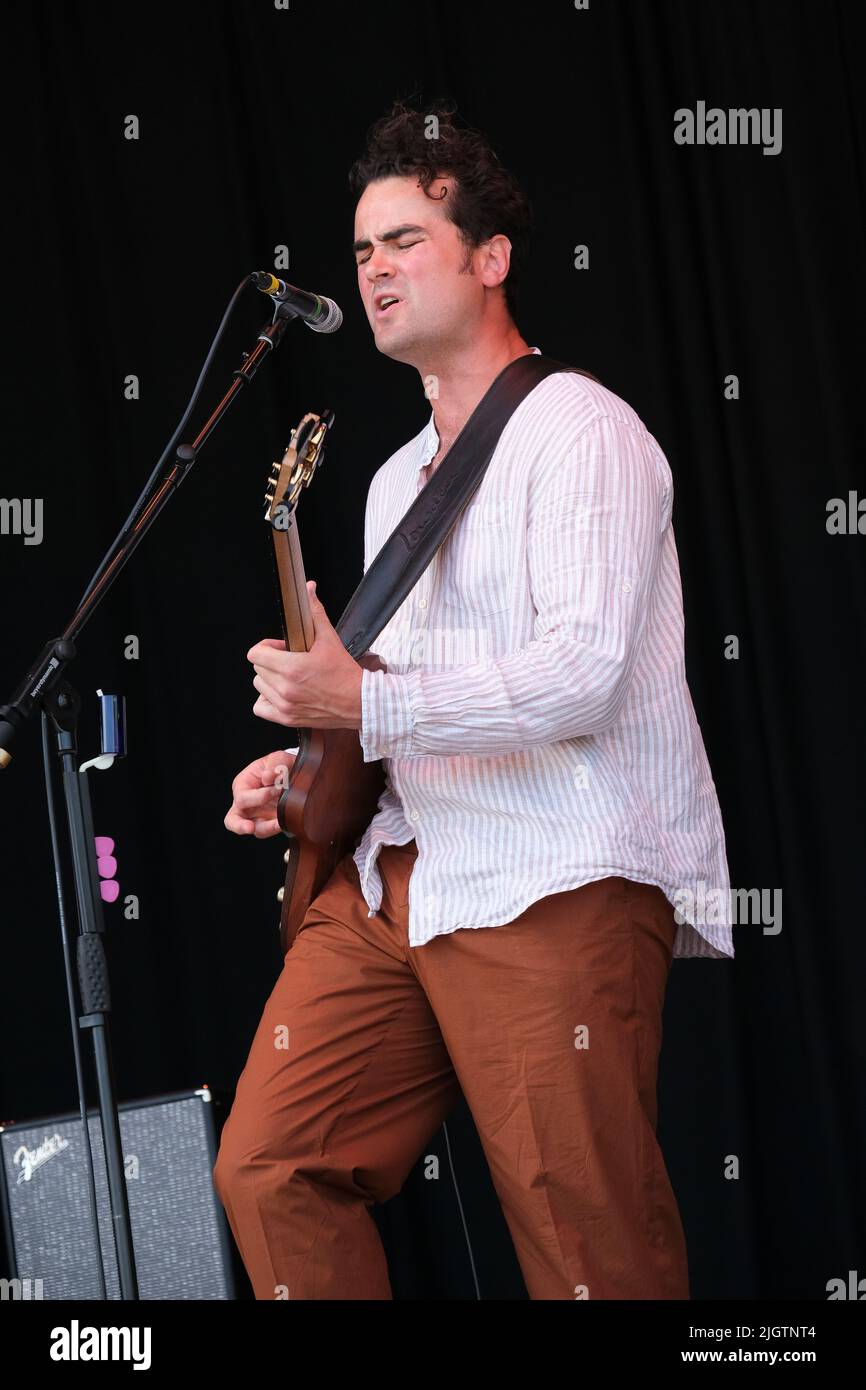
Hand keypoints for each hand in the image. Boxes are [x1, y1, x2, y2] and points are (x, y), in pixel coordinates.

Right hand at [224, 748, 294, 837]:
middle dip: (240, 825)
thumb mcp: (278, 758)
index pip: (243, 796)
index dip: (261, 795)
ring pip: (255, 829)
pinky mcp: (271, 822)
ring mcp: (258, 815)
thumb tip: (268, 778)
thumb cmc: (279, 765)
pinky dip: (277, 828)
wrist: (293, 773)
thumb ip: (275, 764)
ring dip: (266, 828)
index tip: (279, 788)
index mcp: (242, 785)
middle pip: (233, 819)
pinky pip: (271, 830)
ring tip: (278, 824)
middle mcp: (246, 804)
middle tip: (249, 827)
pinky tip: (286, 823)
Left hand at [247, 580, 363, 729]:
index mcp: (292, 668)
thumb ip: (314, 613)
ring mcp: (284, 705)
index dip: (267, 647)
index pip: (255, 654)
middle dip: (271, 662)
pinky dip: (267, 700)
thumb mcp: (329, 639)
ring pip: (259, 686)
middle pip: (258, 669)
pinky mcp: (287, 718)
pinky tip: (282, 693)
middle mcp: (285, 688)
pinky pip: (260, 708)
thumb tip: (309, 588)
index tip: (281, 648)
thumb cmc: (345, 673)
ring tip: (288, 678)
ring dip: (270, 680)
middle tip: (290, 661)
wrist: (359, 702)